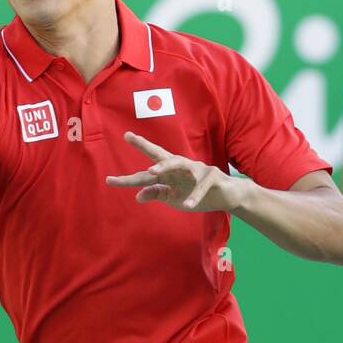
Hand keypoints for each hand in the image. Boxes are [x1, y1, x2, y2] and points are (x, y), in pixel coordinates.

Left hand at [105, 131, 236, 211]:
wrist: (227, 196)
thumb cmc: (197, 194)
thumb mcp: (173, 197)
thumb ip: (157, 193)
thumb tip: (137, 195)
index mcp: (171, 172)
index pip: (148, 168)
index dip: (133, 164)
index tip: (115, 161)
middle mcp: (182, 167)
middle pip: (162, 155)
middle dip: (146, 146)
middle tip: (132, 139)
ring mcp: (198, 170)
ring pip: (180, 164)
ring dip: (166, 166)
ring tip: (152, 172)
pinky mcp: (213, 178)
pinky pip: (201, 186)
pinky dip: (194, 195)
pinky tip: (188, 203)